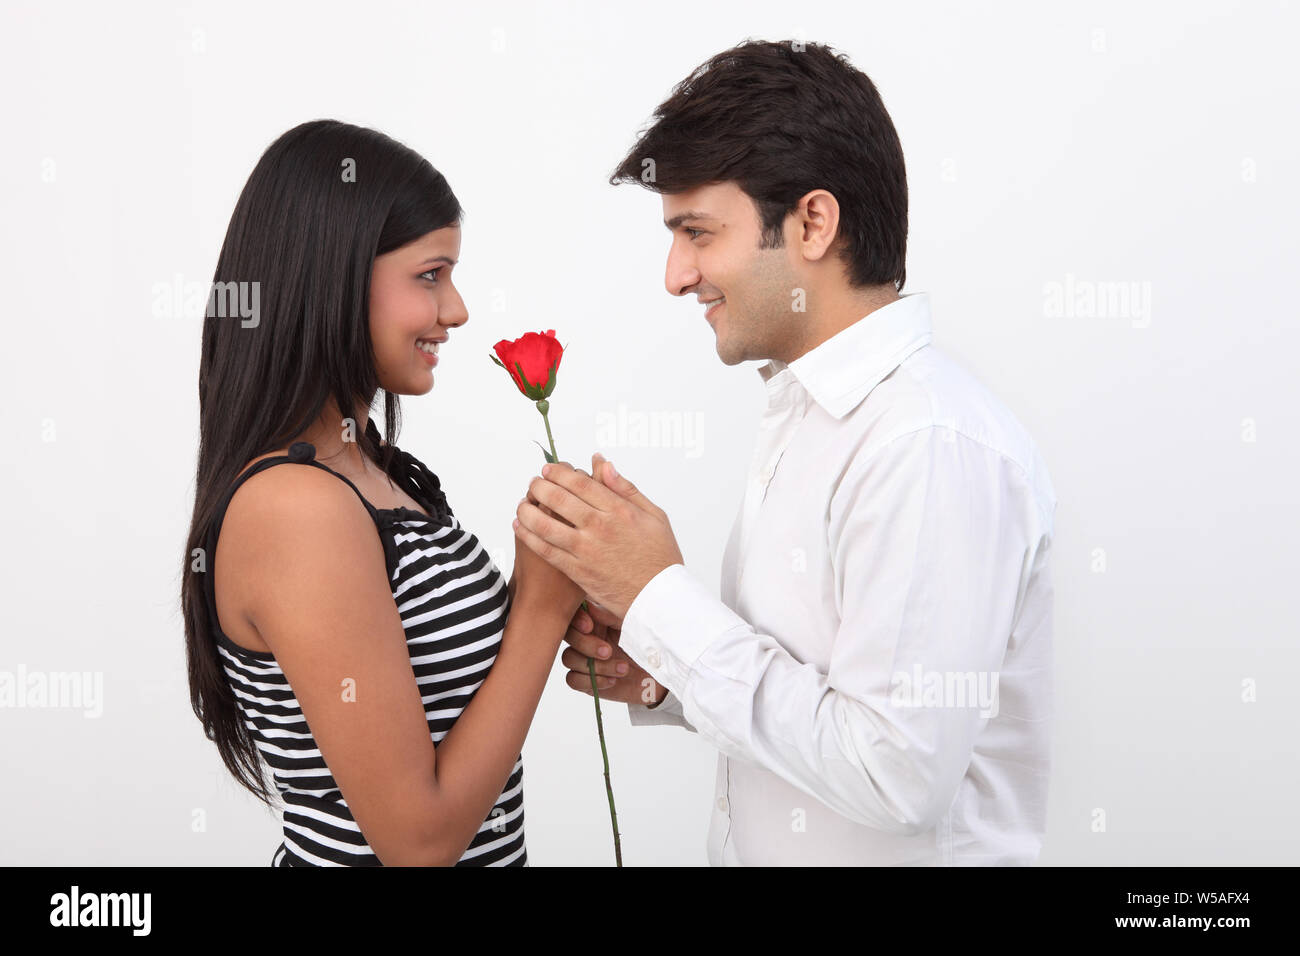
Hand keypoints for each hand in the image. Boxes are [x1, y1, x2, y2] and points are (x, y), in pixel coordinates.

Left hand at [515, 452, 683, 618]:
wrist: (658, 597)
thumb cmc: (659, 556)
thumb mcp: (654, 515)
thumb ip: (626, 488)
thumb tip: (602, 464)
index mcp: (619, 510)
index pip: (580, 482)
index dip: (559, 473)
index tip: (548, 470)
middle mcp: (600, 527)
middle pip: (559, 499)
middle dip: (540, 487)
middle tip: (534, 483)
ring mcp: (586, 550)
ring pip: (546, 524)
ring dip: (528, 510)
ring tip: (522, 504)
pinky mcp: (577, 571)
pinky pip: (546, 550)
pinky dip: (529, 536)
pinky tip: (520, 527)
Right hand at [561, 599, 666, 705]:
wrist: (659, 676)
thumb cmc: (647, 647)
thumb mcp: (633, 625)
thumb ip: (610, 616)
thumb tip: (590, 607)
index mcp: (597, 620)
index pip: (575, 614)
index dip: (577, 620)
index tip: (590, 626)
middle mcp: (587, 638)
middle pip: (568, 636)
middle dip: (586, 645)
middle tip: (608, 652)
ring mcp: (584, 659)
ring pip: (569, 658)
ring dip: (595, 666)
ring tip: (622, 669)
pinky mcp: (585, 680)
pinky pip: (573, 680)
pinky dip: (592, 681)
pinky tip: (612, 680)